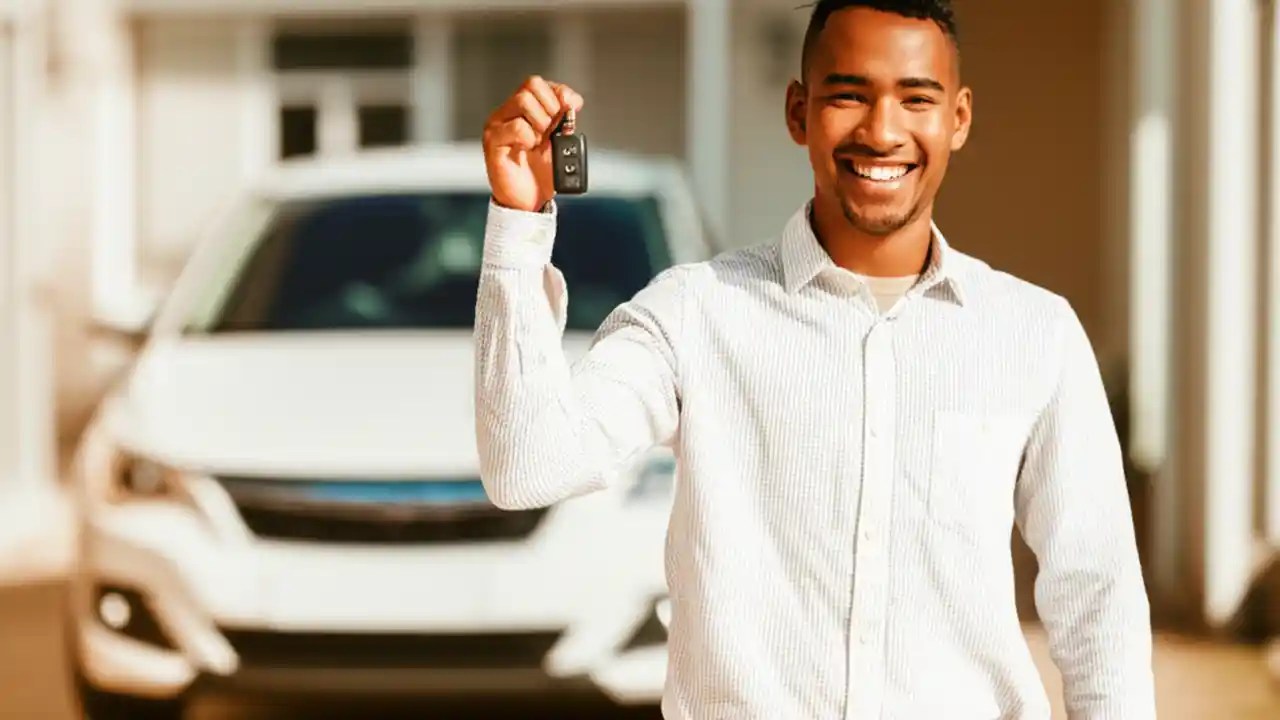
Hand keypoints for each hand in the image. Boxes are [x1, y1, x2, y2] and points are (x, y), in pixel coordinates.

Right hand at [482, 76, 584, 212]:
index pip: (537, 83)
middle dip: (550, 109)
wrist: (530, 201)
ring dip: (540, 123)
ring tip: (538, 142)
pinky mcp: (493, 141)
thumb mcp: (559, 141)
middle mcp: (507, 114)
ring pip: (523, 101)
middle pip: (531, 86)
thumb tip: (571, 102)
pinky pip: (516, 126)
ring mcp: (497, 126)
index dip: (558, 92)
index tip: (571, 108)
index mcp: (523, 111)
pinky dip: (529, 138)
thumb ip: (563, 119)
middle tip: (551, 132)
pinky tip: (528, 149)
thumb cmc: (540, 174)